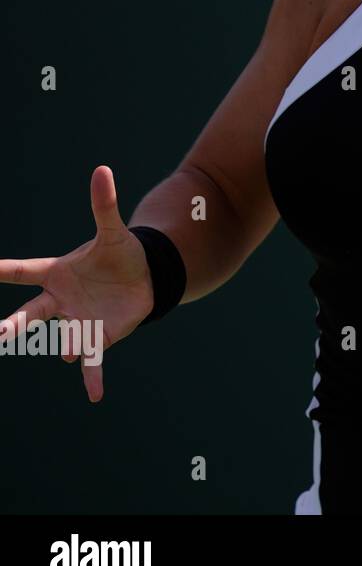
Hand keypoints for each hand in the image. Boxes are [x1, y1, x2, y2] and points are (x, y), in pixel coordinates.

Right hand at [0, 165, 155, 401]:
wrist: (143, 278)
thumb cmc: (119, 255)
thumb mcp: (114, 231)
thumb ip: (104, 204)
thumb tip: (103, 169)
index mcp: (56, 273)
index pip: (21, 271)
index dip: (1, 269)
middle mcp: (60, 301)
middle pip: (30, 313)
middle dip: (13, 324)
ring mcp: (76, 321)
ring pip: (62, 336)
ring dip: (66, 342)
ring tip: (71, 350)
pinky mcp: (98, 337)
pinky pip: (92, 361)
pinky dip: (92, 378)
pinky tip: (95, 396)